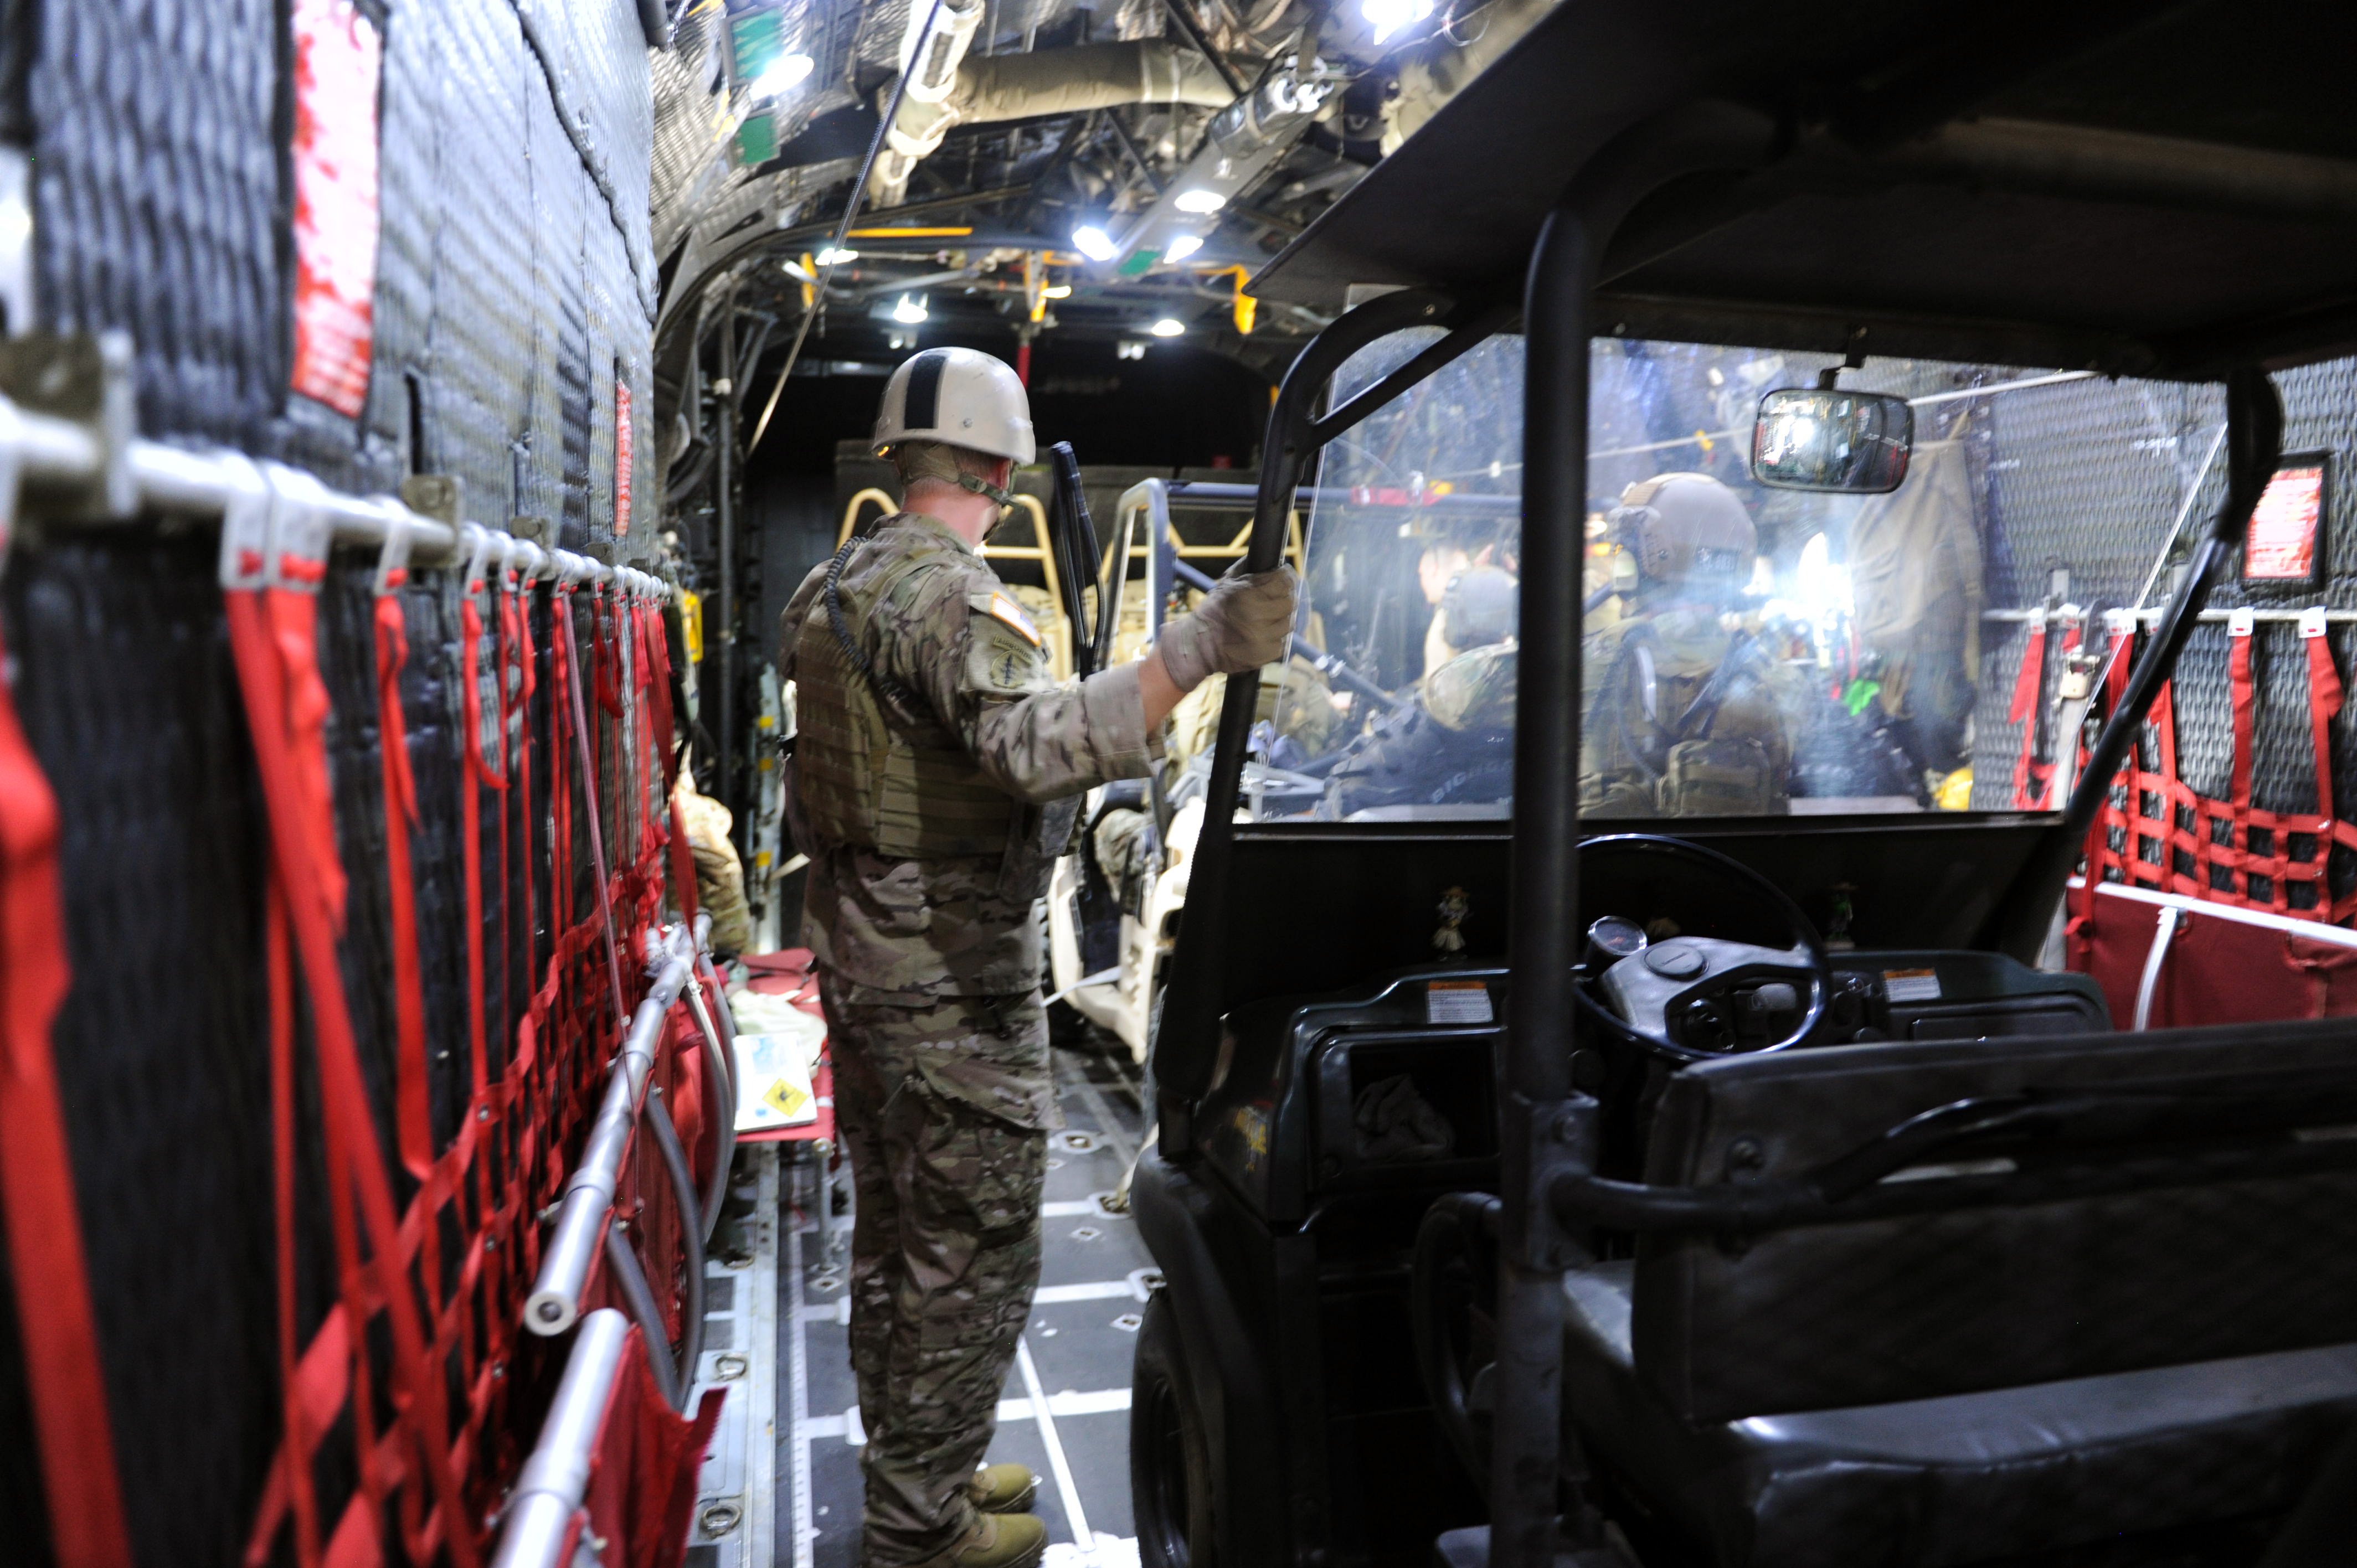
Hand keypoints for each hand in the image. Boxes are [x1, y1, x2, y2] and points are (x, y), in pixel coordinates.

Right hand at [1155, 565, 1298, 691]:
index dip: (1286, 576)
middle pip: (1290, 602)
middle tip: (1276, 598)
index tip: (1284, 577)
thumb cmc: (1213, 611)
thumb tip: (1268, 557)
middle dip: (1284, 597)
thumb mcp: (1227, 582)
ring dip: (1281, 618)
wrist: (1199, 645)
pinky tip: (1264, 633)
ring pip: (1288, 622)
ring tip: (1267, 617)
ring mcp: (1264, 636)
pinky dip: (1276, 636)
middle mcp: (1257, 615)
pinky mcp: (1267, 653)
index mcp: (1248, 594)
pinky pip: (1282, 641)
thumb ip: (1248, 568)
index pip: (1284, 581)